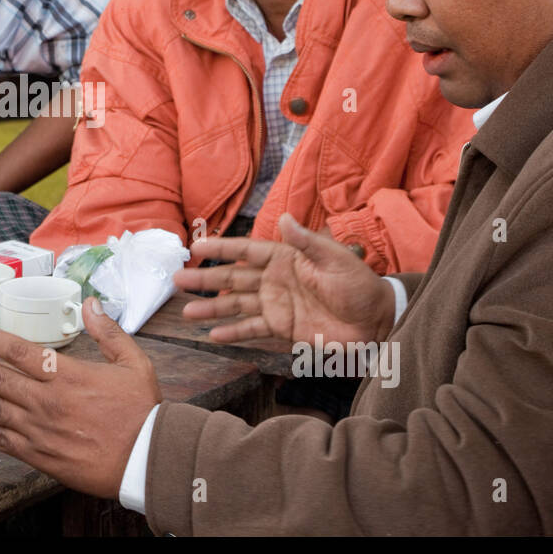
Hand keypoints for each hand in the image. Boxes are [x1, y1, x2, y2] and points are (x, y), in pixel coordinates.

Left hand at [0, 298, 162, 499]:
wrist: (146, 460)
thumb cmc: (142, 411)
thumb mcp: (134, 363)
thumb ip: (109, 332)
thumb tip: (90, 303)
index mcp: (68, 376)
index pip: (21, 352)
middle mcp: (47, 401)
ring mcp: (39, 430)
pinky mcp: (38, 456)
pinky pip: (0, 442)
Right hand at [175, 213, 394, 345]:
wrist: (375, 320)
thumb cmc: (358, 284)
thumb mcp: (335, 259)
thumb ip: (307, 243)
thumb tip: (284, 218)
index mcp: (286, 258)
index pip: (247, 251)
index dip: (222, 249)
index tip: (197, 247)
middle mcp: (274, 280)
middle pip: (233, 279)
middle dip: (206, 279)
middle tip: (177, 280)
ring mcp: (276, 305)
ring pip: (236, 305)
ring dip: (212, 308)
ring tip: (187, 311)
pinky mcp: (282, 328)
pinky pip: (252, 329)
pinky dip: (233, 333)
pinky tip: (213, 335)